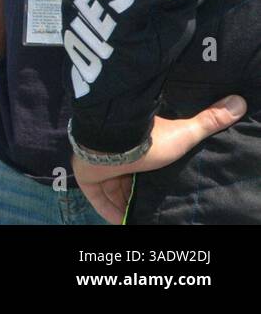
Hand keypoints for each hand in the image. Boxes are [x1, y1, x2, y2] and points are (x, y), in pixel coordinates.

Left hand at [72, 95, 246, 223]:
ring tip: (140, 214)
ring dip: (123, 202)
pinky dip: (108, 209)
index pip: (139, 162)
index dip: (146, 175)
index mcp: (134, 143)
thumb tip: (238, 102)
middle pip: (124, 177)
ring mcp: (97, 164)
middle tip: (150, 205)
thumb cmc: (148, 138)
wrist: (116, 140)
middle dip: (135, 191)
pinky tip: (121, 221)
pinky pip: (96, 197)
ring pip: (110, 188)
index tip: (157, 186)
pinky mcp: (85, 176)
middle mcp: (114, 152)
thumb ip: (207, 122)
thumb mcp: (184, 133)